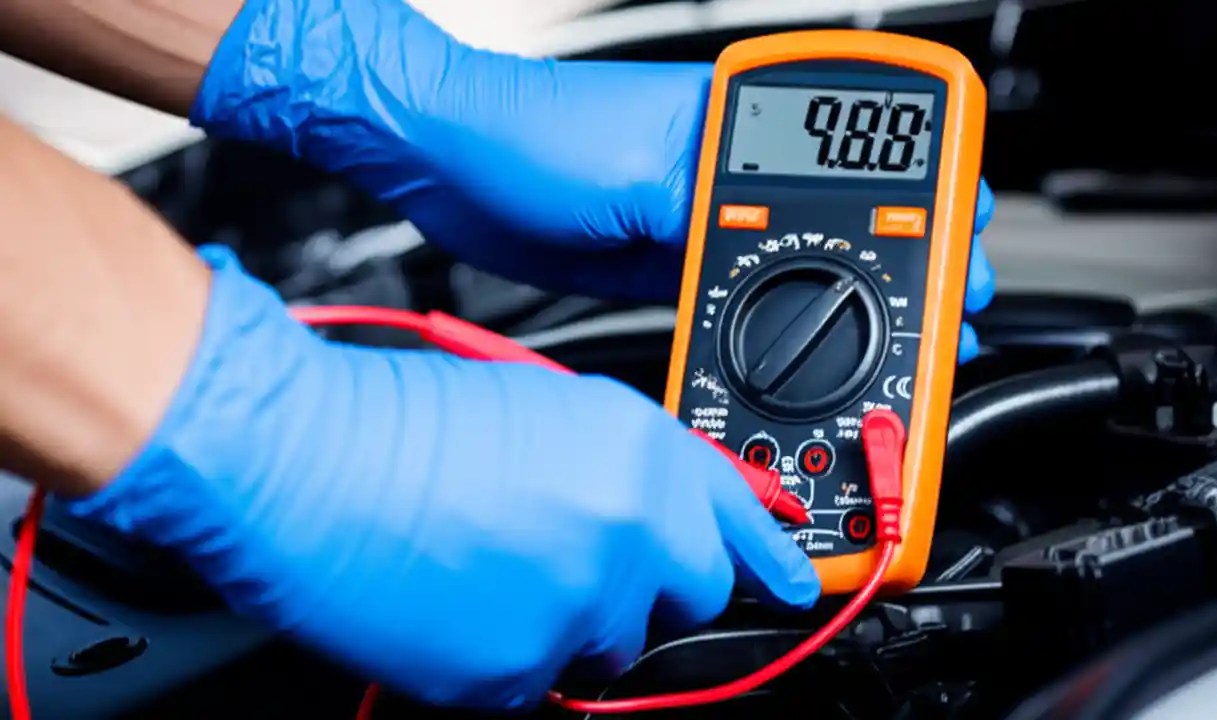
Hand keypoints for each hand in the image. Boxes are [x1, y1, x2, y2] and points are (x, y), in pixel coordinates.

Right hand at [65, 246, 820, 711]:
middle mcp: (627, 532)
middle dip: (652, 586)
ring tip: (498, 564)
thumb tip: (675, 511)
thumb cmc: (399, 419)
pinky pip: (542, 681)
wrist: (299, 460)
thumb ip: (627, 465)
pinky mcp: (517, 673)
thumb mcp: (542, 409)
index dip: (766, 553)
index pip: (738, 521)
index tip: (791, 581)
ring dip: (576, 618)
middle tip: (588, 561)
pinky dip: (512, 652)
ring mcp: (578, 609)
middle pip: (692, 596)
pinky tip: (464, 598)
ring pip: (614, 646)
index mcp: (639, 452)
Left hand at [190, 0, 995, 359]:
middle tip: (937, 314)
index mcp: (736, 124)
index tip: (963, 248)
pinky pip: (734, 299)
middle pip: (839, 222)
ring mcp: (697, 217)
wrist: (447, 163)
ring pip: (792, 267)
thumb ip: (711, 217)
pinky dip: (766, 327)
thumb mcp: (639, 173)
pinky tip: (793, 354)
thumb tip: (776, 258)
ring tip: (884, 348)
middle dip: (896, 269)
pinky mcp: (665, 259)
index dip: (926, 200)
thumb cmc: (529, 135)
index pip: (862, 156)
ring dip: (836, 309)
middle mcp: (726, 168)